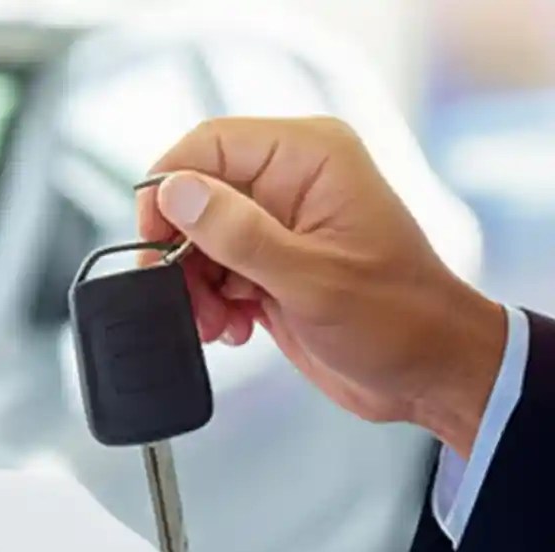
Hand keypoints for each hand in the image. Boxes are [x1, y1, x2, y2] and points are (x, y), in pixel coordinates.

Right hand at [137, 117, 505, 456]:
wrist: (429, 374)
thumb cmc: (399, 320)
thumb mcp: (311, 279)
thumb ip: (238, 233)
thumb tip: (176, 192)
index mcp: (310, 157)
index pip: (211, 144)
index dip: (171, 188)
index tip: (156, 241)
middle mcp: (292, 180)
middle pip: (197, 194)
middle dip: (180, 250)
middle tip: (181, 296)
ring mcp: (280, 223)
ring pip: (198, 238)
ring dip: (193, 285)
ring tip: (214, 322)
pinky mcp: (272, 262)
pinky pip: (214, 269)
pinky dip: (211, 302)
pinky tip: (233, 327)